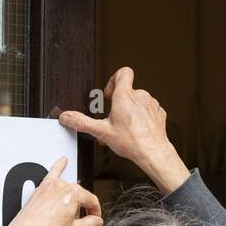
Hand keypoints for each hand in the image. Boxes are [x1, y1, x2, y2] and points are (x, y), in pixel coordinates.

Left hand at [2, 157, 102, 225]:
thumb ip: (90, 224)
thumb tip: (96, 221)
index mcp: (74, 193)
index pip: (92, 200)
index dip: (95, 211)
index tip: (94, 217)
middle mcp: (62, 186)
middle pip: (80, 195)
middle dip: (81, 208)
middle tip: (78, 221)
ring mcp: (51, 185)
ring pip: (68, 188)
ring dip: (71, 198)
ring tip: (67, 213)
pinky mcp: (41, 188)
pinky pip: (52, 173)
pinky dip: (58, 166)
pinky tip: (62, 161)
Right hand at [58, 66, 190, 193]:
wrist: (153, 153)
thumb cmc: (132, 142)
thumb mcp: (101, 132)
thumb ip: (82, 122)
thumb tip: (67, 117)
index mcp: (124, 96)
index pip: (123, 72)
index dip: (113, 80)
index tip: (109, 94)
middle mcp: (140, 96)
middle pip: (128, 90)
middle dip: (119, 102)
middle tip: (114, 118)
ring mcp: (151, 104)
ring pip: (138, 100)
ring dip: (131, 110)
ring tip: (125, 126)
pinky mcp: (158, 113)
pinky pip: (148, 109)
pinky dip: (142, 116)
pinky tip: (137, 128)